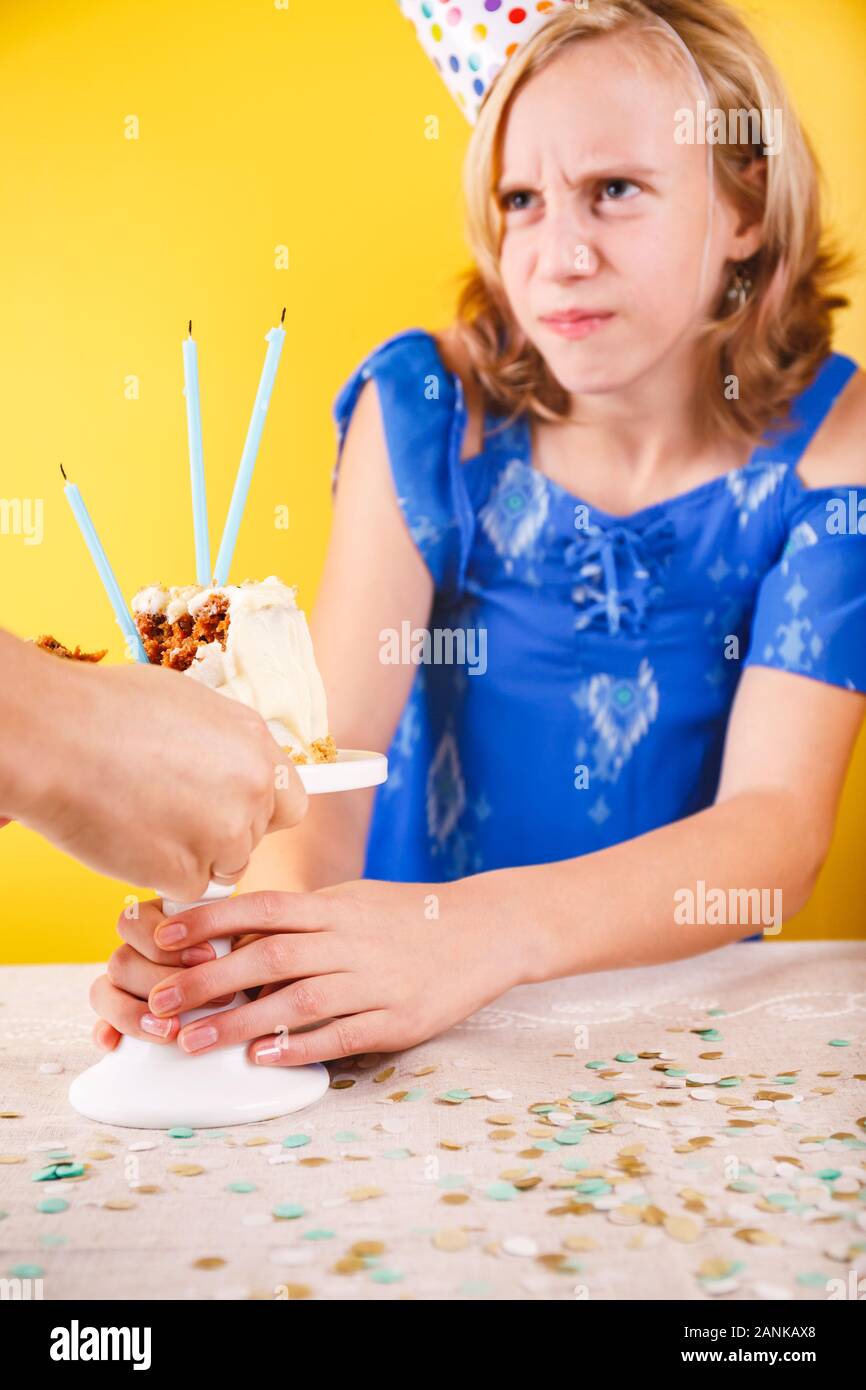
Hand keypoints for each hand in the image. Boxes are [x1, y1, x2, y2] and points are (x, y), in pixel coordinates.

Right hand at [5, 636, 307, 899]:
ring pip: (224, 867)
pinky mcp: (188, 871)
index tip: (235, 814)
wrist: (54, 737)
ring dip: (192, 857)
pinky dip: (159, 874)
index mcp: (255, 743)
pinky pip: (186, 887)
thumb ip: (223, 744)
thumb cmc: (104, 711)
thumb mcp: (187, 706)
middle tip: (172, 816)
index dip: (260, 810)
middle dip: (221, 835)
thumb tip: (230, 762)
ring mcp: (224, 833)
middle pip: (254, 837)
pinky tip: (129, 837)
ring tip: (143, 819)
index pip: (289, 799)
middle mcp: (251, 788)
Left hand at [91, 879, 532, 1060]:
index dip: (212, 920)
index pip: (264, 908)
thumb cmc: (409, 916)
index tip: (163, 937)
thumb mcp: (355, 900)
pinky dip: (302, 1046)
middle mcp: (351, 941)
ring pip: (298, 1002)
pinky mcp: (399, 1018)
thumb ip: (302, 916)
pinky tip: (265, 1059)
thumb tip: (238, 930)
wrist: (488, 930)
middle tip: (161, 1005)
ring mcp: (376, 981)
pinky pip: (343, 1034)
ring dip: (241, 1024)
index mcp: (336, 908)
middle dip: (209, 981)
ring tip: (194, 1043)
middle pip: (269, 959)